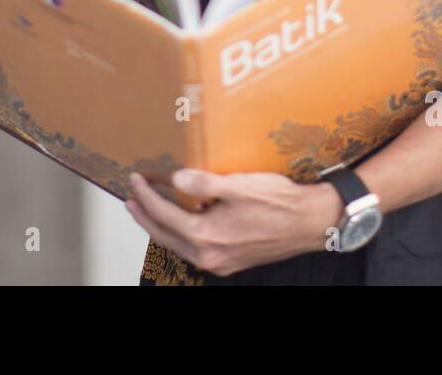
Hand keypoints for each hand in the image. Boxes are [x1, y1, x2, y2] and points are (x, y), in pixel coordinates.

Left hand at [125, 169, 342, 276]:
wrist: (310, 223)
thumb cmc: (279, 203)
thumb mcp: (238, 186)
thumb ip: (203, 184)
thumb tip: (175, 180)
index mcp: (206, 237)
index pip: (164, 215)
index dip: (146, 196)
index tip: (136, 179)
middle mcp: (210, 255)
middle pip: (164, 236)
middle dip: (144, 217)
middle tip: (130, 200)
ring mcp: (221, 261)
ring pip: (178, 245)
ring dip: (160, 227)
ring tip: (148, 211)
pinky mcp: (232, 260)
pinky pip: (195, 248)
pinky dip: (181, 234)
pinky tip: (183, 222)